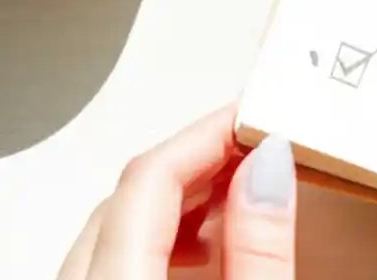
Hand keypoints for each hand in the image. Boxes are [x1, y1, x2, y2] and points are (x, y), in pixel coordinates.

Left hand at [58, 105, 296, 279]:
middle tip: (259, 145)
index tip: (255, 117)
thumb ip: (261, 247)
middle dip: (197, 162)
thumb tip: (269, 165)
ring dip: (178, 197)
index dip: (206, 135)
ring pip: (113, 226)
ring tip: (241, 190)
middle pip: (126, 196)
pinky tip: (207, 243)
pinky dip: (157, 234)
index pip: (148, 179)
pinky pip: (106, 259)